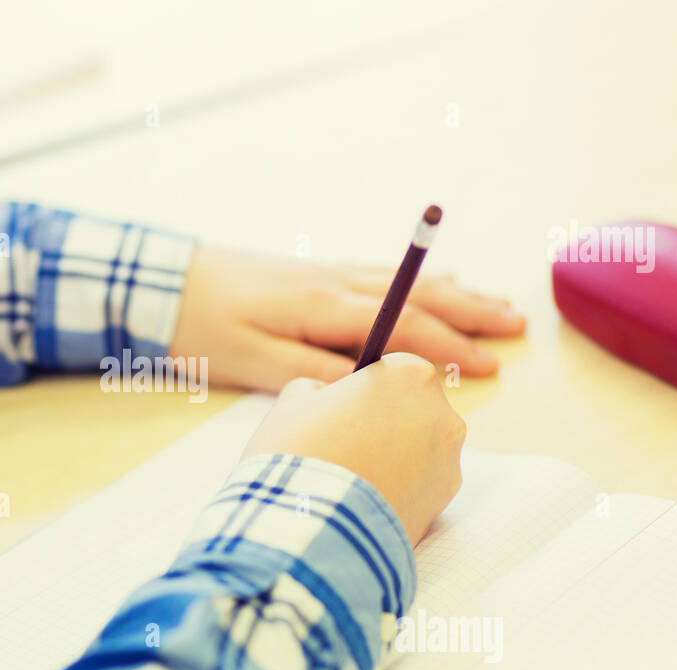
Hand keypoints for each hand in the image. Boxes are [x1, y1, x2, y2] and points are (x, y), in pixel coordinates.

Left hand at [168, 246, 524, 391]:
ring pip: (403, 282)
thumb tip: (370, 386)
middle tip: (518, 325)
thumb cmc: (200, 327)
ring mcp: (323, 275)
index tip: (490, 366)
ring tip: (494, 303)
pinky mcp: (310, 276)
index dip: (450, 347)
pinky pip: (379, 277)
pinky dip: (418, 283)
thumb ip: (312, 373)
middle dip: (470, 312)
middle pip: (416, 295)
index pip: (403, 325)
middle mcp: (331, 284)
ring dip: (453, 292)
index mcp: (322, 306)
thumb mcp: (251, 361)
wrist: (159, 281)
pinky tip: (433, 285)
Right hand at [241, 354, 465, 544]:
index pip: (396, 370)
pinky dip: (400, 491)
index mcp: (409, 376)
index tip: (345, 408)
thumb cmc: (298, 451)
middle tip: (344, 446)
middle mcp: (443, 414)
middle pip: (414, 409)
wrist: (307, 525)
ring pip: (421, 450)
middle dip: (387, 423)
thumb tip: (331, 398)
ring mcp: (449, 462)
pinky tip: (364, 500)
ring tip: (351, 478)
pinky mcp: (444, 504)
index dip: (368, 389)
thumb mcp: (294, 400)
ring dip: (395, 458)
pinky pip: (421, 487)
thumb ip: (320, 388)